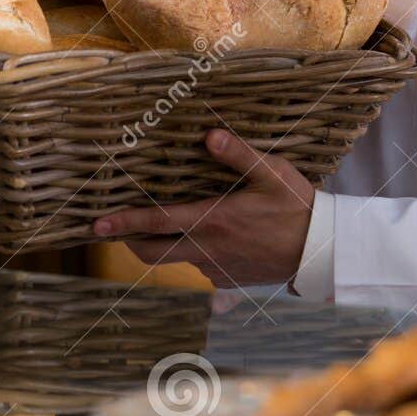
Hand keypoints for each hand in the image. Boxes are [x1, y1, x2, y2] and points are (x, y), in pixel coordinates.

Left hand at [93, 129, 314, 287]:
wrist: (320, 253)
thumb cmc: (297, 208)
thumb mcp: (272, 173)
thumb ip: (239, 154)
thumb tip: (210, 135)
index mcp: (211, 221)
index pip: (155, 222)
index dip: (123, 223)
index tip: (96, 225)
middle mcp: (206, 249)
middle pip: (151, 252)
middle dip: (129, 241)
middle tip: (117, 227)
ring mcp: (214, 268)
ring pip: (174, 259)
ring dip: (164, 244)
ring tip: (167, 223)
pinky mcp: (225, 280)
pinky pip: (199, 267)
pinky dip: (194, 252)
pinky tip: (211, 236)